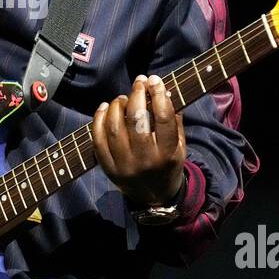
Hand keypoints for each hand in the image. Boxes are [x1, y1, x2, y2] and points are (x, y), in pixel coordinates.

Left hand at [91, 74, 186, 207]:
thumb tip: (164, 91)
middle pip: (137, 120)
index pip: (163, 118)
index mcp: (168, 154)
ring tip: (122, 98)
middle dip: (137, 95)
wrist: (154, 198)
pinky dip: (98, 120)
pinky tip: (104, 107)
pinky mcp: (108, 169)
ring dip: (117, 106)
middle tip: (138, 83)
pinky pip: (98, 140)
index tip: (154, 80)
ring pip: (115, 128)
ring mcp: (125, 166)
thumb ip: (174, 121)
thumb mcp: (180, 146)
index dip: (158, 95)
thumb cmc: (168, 165)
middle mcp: (146, 160)